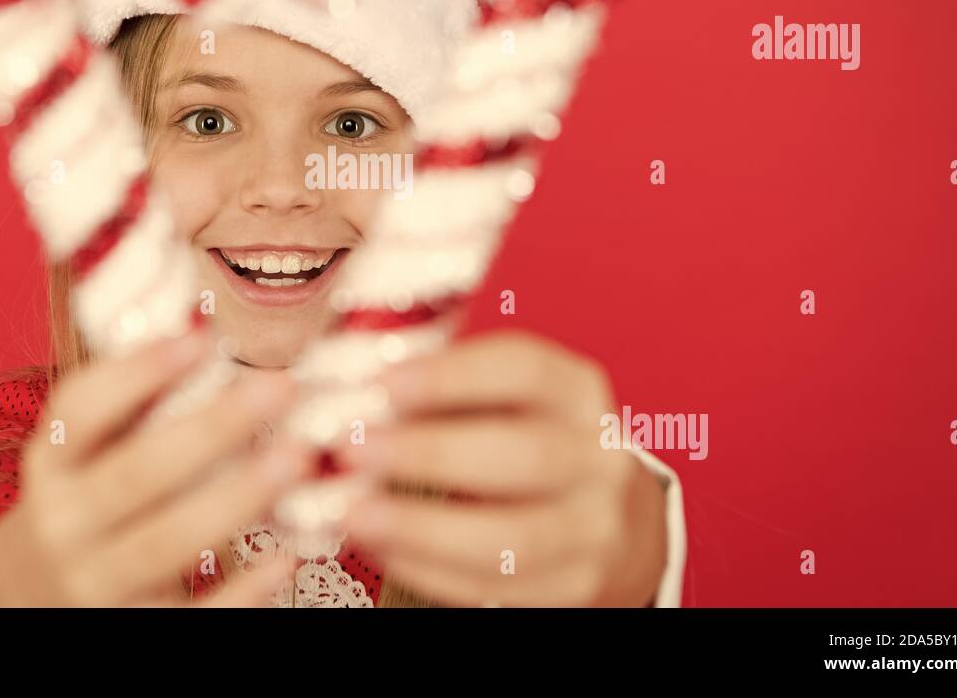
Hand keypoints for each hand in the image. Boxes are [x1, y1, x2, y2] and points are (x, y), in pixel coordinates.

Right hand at [0, 331, 312, 606]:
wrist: (31, 597)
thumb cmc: (87, 493)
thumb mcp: (86, 447)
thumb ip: (136, 398)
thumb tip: (211, 324)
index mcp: (51, 460)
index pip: (80, 411)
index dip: (137, 373)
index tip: (202, 336)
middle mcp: (63, 522)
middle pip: (136, 474)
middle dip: (213, 429)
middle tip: (281, 386)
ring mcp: (93, 581)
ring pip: (165, 543)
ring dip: (237, 499)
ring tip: (298, 456)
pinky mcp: (130, 628)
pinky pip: (190, 617)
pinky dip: (240, 592)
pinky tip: (288, 557)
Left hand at [333, 331, 666, 606]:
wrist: (611, 522)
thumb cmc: (528, 438)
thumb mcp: (508, 397)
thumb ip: (441, 385)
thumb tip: (345, 379)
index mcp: (578, 392)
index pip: (522, 369)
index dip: (448, 375)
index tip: (378, 382)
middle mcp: (599, 458)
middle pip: (524, 454)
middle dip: (428, 452)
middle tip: (350, 449)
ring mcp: (592, 529)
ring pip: (513, 537)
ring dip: (420, 525)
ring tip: (349, 511)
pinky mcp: (573, 588)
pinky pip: (497, 587)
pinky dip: (429, 569)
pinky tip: (379, 547)